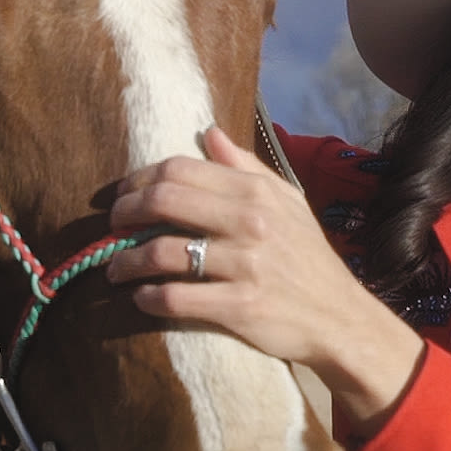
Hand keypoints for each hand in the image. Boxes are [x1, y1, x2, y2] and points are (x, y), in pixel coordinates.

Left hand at [107, 126, 425, 433]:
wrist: (339, 318)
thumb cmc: (307, 258)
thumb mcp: (286, 202)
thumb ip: (245, 167)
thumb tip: (209, 133)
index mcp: (255, 191)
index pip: (179, 170)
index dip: (139, 180)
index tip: (122, 195)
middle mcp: (249, 222)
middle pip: (163, 201)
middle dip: (124, 214)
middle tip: (111, 228)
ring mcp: (244, 265)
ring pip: (161, 253)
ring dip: (125, 262)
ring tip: (115, 269)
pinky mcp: (239, 307)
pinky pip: (175, 298)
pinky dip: (148, 298)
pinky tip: (140, 298)